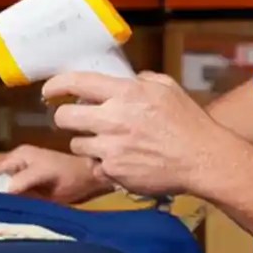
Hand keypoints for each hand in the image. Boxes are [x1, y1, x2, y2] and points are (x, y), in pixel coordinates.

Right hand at [0, 144, 114, 204]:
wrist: (90, 179)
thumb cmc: (68, 175)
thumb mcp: (42, 175)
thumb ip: (20, 182)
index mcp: (17, 156)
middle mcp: (15, 164)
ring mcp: (22, 177)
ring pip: (1, 190)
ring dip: (1, 200)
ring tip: (5, 212)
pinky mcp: (28, 190)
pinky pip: (12, 196)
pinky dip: (10, 204)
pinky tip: (14, 212)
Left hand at [44, 70, 238, 198]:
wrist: (204, 160)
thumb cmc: (189, 123)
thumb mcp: (167, 88)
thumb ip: (140, 80)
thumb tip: (123, 80)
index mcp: (126, 93)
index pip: (76, 82)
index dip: (55, 85)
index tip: (49, 90)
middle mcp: (114, 119)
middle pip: (64, 117)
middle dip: (65, 117)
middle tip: (75, 119)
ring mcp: (112, 148)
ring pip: (77, 144)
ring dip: (87, 143)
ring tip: (108, 143)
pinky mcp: (114, 172)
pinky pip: (95, 166)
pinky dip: (104, 165)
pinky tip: (121, 161)